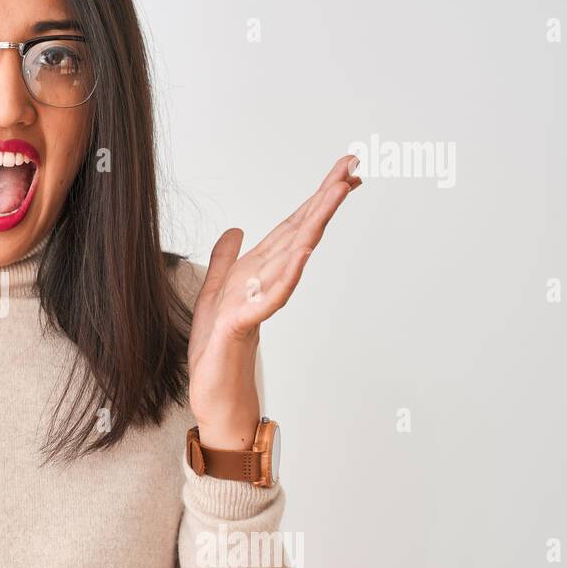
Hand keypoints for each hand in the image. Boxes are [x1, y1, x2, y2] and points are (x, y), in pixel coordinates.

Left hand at [188, 154, 361, 448]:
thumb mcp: (212, 295)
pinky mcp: (243, 326)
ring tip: (336, 193)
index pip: (292, 228)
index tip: (344, 170)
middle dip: (324, 200)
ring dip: (314, 224)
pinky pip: (270, 296)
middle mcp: (264, 283)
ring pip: (292, 257)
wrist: (214, 399)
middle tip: (353, 168)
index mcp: (258, 273)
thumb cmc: (216, 353)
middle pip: (299, 234)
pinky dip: (287, 273)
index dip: (315, 198)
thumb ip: (224, 262)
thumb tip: (235, 229)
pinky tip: (303, 251)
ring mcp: (258, 304)